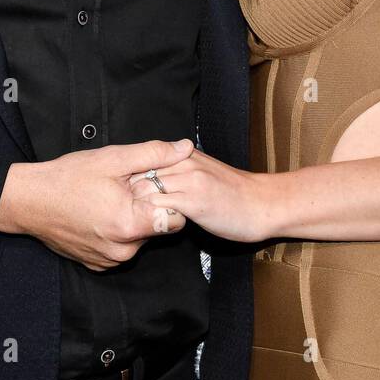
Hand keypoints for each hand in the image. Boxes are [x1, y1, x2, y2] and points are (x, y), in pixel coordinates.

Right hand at [0, 139, 192, 270]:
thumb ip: (153, 154)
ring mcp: (109, 261)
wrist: (29, 201)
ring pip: (139, 239)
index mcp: (130, 225)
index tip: (151, 186)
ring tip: (110, 200)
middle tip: (125, 189)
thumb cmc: (67, 179)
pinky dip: (117, 232)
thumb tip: (184, 148)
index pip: (176, 219)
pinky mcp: (98, 264)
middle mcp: (122, 250)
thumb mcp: (112, 159)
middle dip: (147, 207)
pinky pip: (121, 248)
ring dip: (132, 219)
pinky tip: (100, 214)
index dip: (168, 199)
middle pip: (157, 229)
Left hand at [128, 142, 270, 243]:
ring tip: (128, 220)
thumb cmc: (234, 193)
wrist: (263, 204)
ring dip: (134, 206)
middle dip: (125, 193)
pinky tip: (149, 225)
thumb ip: (179, 171)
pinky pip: (161, 206)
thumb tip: (153, 178)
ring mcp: (190, 181)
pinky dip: (150, 215)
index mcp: (184, 155)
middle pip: (138, 173)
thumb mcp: (203, 172)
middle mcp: (184, 162)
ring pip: (146, 188)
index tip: (119, 195)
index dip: (127, 180)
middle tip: (117, 210)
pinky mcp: (195, 201)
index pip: (143, 160)